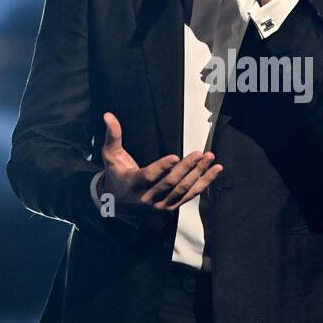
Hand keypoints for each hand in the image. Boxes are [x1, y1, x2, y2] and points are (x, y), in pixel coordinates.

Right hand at [99, 111, 222, 216]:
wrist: (119, 202)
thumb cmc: (116, 174)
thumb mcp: (111, 155)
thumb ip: (112, 135)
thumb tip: (108, 115)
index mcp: (133, 184)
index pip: (149, 176)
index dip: (162, 167)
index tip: (175, 156)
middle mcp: (148, 198)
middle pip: (170, 183)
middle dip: (187, 168)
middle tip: (200, 154)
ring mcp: (161, 204)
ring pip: (182, 190)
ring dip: (199, 175)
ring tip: (210, 159)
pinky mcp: (171, 207)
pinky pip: (189, 195)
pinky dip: (204, 183)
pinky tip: (214, 171)